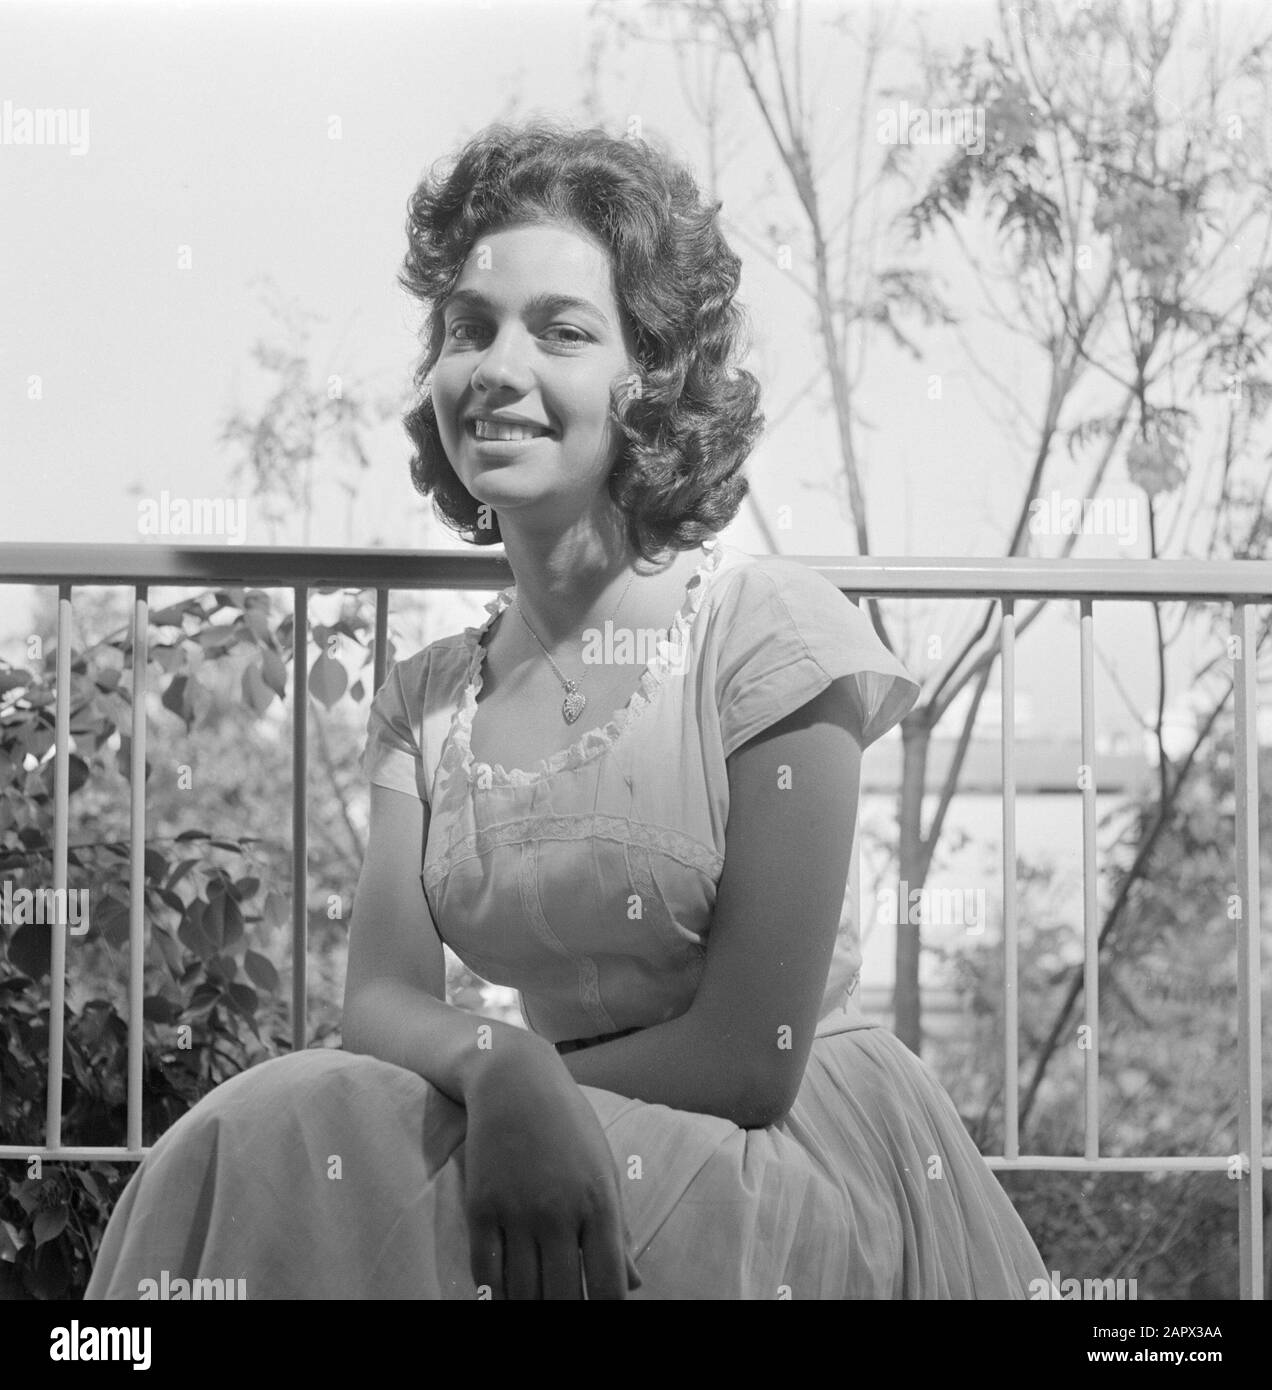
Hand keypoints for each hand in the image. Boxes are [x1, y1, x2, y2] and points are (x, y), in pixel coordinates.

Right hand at [463, 1038, 638, 1299]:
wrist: (515, 1081)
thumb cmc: (569, 1125)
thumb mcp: (605, 1170)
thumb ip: (618, 1230)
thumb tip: (634, 1284)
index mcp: (599, 1203)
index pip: (608, 1284)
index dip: (607, 1311)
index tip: (600, 1313)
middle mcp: (559, 1213)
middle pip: (563, 1298)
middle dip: (566, 1315)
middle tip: (566, 1309)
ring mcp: (517, 1211)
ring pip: (522, 1293)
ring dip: (530, 1308)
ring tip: (538, 1303)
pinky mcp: (481, 1207)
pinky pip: (486, 1272)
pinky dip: (495, 1294)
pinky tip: (504, 1297)